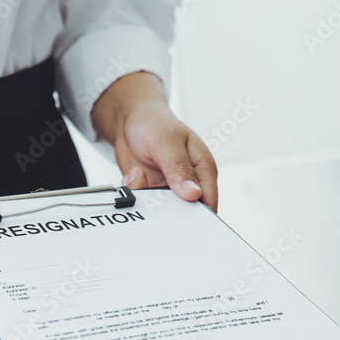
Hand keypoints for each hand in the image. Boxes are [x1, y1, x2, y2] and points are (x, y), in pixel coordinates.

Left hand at [91, 72, 217, 210]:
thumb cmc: (154, 123)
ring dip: (145, 198)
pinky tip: (132, 174)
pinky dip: (134, 193)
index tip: (180, 217)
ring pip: (161, 211)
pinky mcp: (153, 192)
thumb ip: (179, 168)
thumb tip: (194, 193)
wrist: (130, 121)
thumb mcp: (167, 142)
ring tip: (137, 174)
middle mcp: (189, 182)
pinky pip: (144, 204)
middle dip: (165, 208)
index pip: (209, 200)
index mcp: (203, 168)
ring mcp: (170, 189)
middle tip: (149, 189)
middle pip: (185, 212)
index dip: (199, 215)